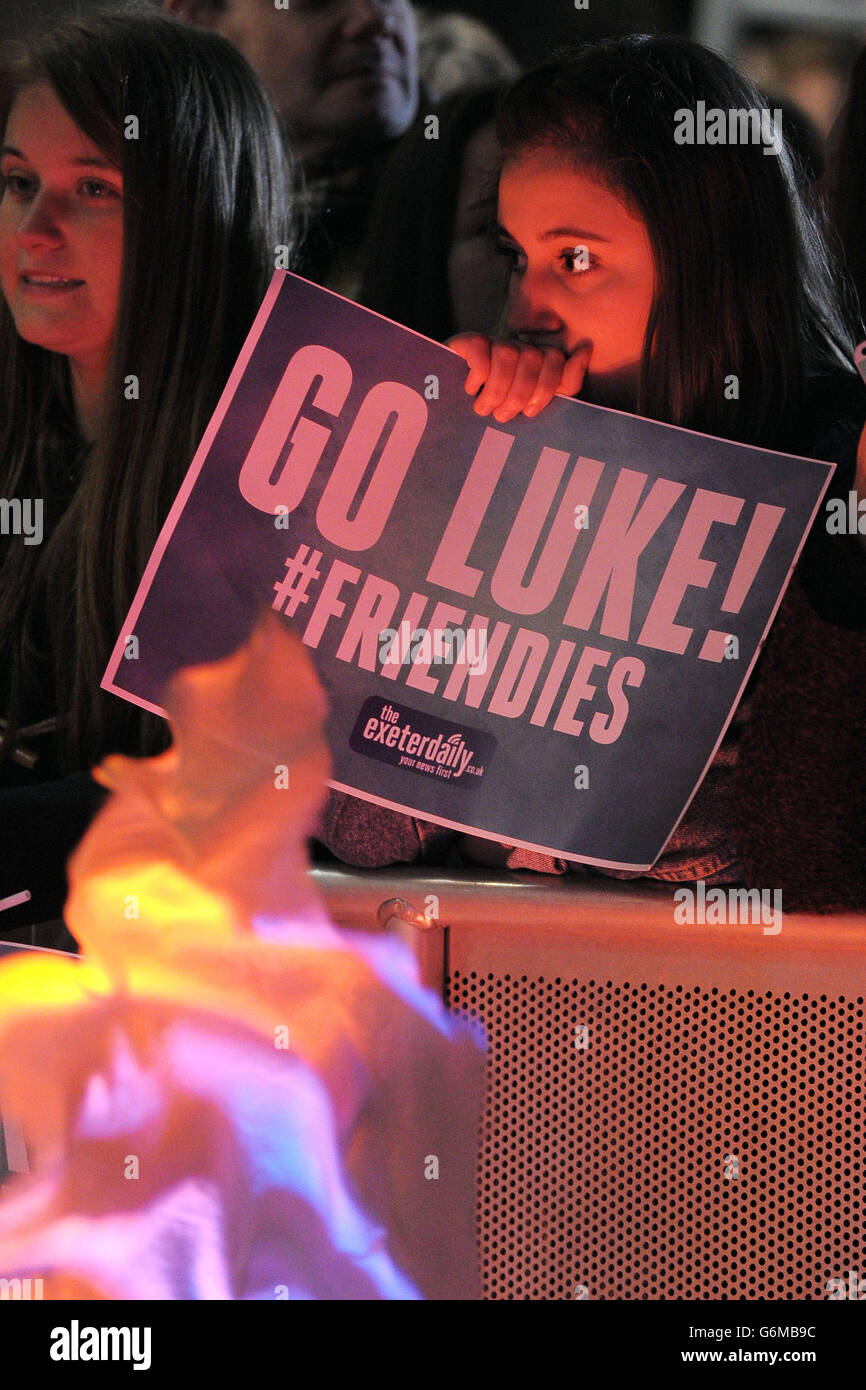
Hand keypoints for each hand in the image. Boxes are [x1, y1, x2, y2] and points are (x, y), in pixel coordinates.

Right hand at [447, 333, 590, 422]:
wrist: (453, 415)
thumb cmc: (499, 413)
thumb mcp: (536, 404)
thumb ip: (567, 381)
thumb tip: (587, 347)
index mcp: (537, 362)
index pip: (555, 360)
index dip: (546, 387)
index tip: (530, 411)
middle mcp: (518, 348)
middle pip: (533, 359)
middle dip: (519, 394)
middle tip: (503, 416)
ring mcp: (493, 343)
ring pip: (508, 356)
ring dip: (497, 389)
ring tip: (484, 409)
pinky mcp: (468, 342)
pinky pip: (482, 351)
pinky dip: (478, 376)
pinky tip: (471, 390)